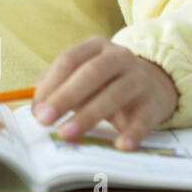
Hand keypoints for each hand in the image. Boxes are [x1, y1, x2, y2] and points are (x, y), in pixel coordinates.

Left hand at [32, 36, 178, 150]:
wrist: (156, 84)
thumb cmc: (106, 81)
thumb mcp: (82, 75)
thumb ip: (56, 85)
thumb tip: (36, 107)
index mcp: (96, 46)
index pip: (69, 60)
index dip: (51, 84)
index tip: (36, 107)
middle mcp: (119, 57)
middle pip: (90, 74)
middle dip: (64, 97)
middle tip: (44, 120)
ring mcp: (139, 79)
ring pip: (113, 95)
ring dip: (87, 117)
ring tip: (66, 133)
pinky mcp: (153, 104)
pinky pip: (143, 120)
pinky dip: (132, 133)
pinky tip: (120, 145)